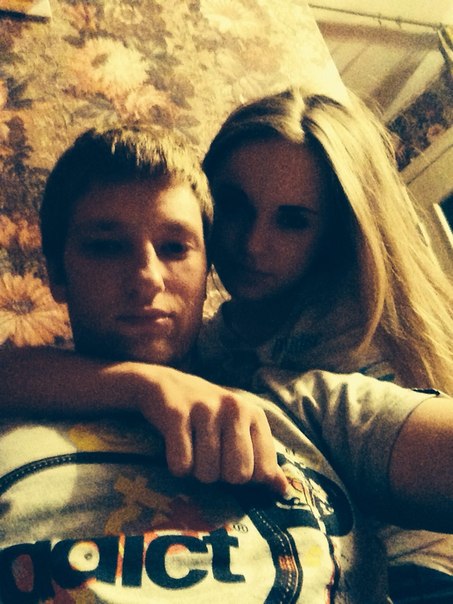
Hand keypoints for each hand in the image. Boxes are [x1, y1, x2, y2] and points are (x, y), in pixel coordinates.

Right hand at [132, 365, 288, 495]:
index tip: (230, 461)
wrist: (165, 385)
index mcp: (254, 414)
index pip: (263, 471)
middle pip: (237, 476)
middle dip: (220, 475)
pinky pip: (182, 464)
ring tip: (192, 448)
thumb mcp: (240, 428)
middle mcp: (234, 408)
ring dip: (196, 471)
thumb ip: (262, 458)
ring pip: (207, 473)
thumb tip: (283, 490)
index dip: (245, 477)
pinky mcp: (177, 414)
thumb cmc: (208, 414)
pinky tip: (175, 446)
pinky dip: (177, 466)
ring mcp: (206, 409)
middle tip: (208, 455)